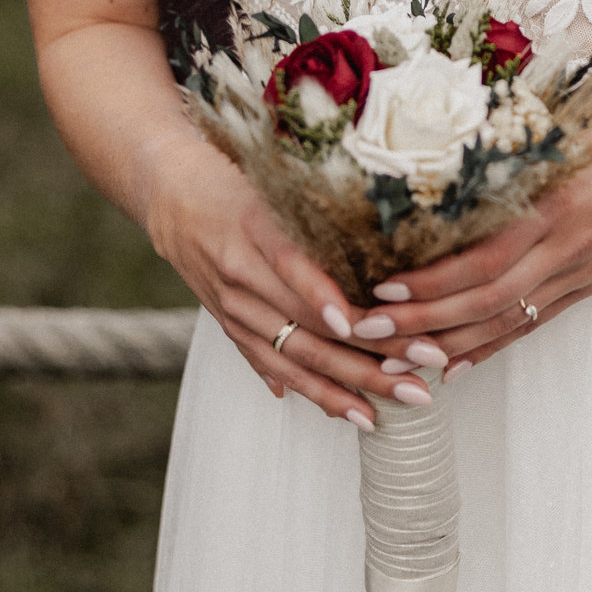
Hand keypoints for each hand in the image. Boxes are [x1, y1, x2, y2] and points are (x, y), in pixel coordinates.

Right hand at [144, 134, 441, 427]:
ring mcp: (233, 307)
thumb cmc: (236, 180)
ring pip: (295, 357)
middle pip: (307, 325)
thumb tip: (375, 234)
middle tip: (419, 370)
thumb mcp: (272, 183)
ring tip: (392, 407)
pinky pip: (273, 366)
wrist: (172, 195)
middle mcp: (241, 274)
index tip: (361, 323)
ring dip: (346, 387)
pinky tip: (347, 412)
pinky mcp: (230, 327)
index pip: (291, 265)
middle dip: (368, 355)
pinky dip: (311, 391)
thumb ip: (315, 208)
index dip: (324, 296)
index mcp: (253, 228)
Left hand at [341, 75, 591, 373]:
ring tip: (398, 358)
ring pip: (507, 322)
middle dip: (421, 324)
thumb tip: (442, 155)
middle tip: (367, 331)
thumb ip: (507, 147)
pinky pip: (537, 322)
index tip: (380, 288)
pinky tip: (458, 363)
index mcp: (556, 206)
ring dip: (449, 345)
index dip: (428, 284)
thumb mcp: (560, 122)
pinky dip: (493, 345)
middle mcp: (570, 248)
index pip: (479, 262)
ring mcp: (585, 268)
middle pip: (483, 302)